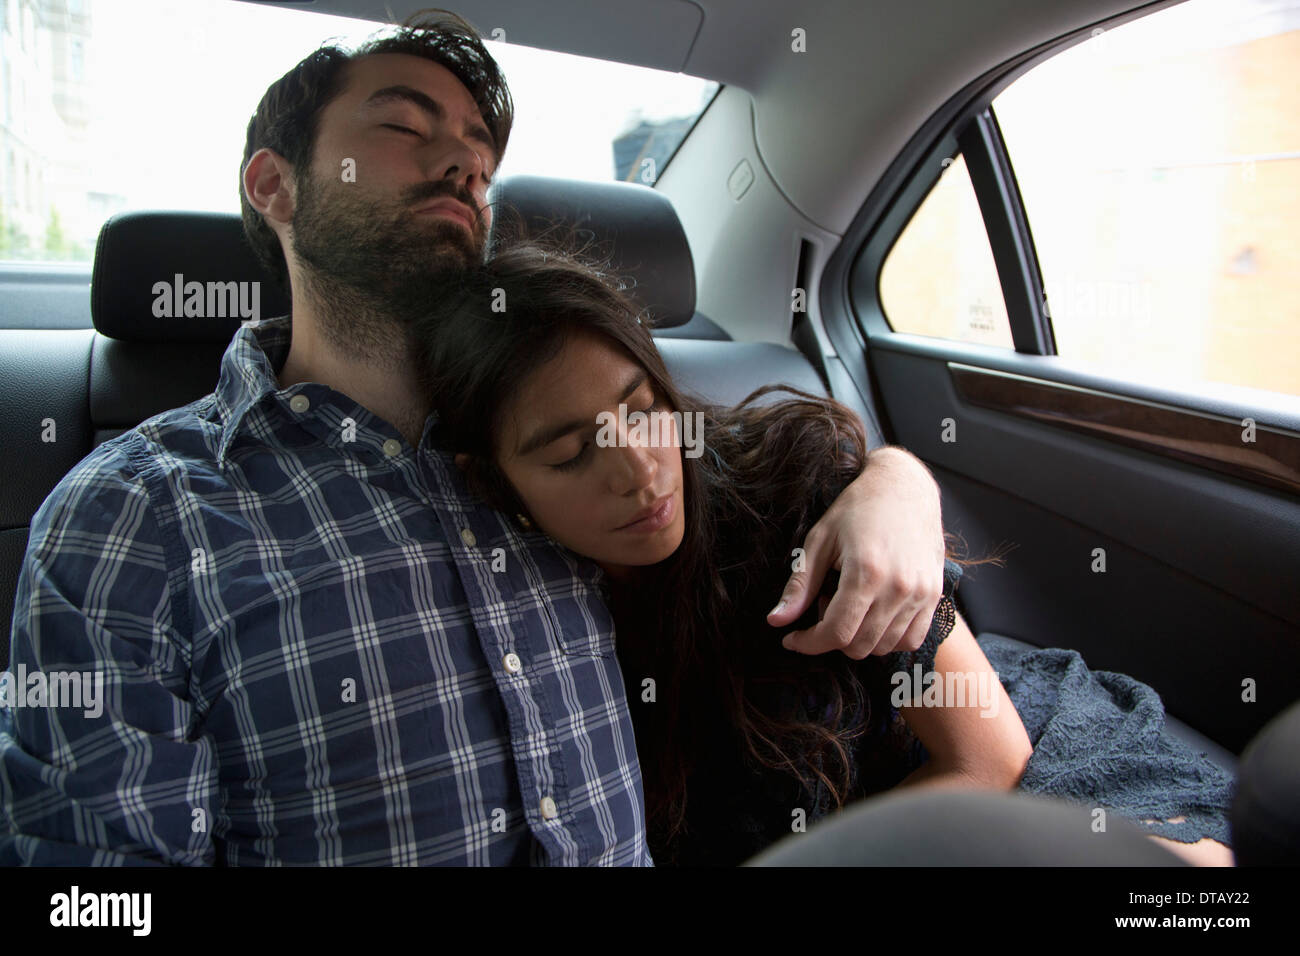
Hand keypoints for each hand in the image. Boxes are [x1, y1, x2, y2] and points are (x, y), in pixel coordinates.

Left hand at [768, 447, 944, 658]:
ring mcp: (921, 593)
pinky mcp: (934, 595)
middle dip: (832, 637)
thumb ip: (800, 584)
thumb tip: (775, 621)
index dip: (809, 644)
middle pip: (859, 646)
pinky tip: (874, 613)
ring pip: (884, 647)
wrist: (904, 486)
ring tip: (850, 602)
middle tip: (824, 604)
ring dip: (859, 638)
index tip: (793, 639)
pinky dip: (888, 638)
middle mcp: (898, 587)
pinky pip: (911, 639)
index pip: (836, 633)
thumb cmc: (857, 509)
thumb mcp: (820, 540)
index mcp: (866, 572)